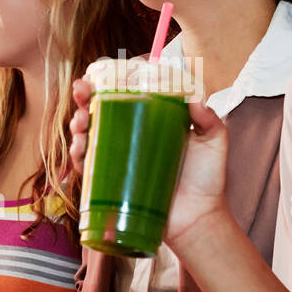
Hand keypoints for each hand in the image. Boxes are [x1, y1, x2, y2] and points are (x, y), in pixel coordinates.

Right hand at [68, 79, 229, 247]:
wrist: (198, 219)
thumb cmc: (207, 178)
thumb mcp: (214, 142)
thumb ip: (209, 119)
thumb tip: (195, 99)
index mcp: (151, 118)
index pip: (126, 92)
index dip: (108, 79)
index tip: (101, 72)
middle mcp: (131, 134)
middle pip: (100, 108)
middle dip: (84, 96)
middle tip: (82, 91)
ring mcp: (119, 157)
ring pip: (89, 133)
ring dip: (77, 122)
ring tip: (80, 121)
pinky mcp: (111, 182)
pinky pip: (88, 166)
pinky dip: (78, 156)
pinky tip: (79, 149)